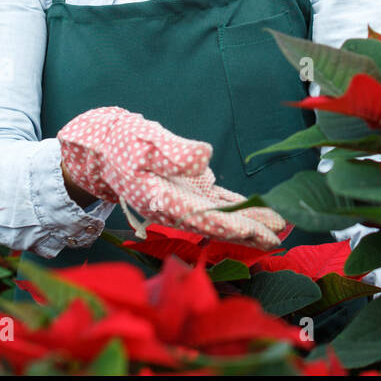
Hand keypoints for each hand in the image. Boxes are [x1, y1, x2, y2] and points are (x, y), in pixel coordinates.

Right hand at [57, 106, 288, 246]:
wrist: (101, 147)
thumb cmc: (118, 143)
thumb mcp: (142, 142)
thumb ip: (174, 153)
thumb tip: (206, 159)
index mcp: (162, 201)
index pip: (205, 219)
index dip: (234, 227)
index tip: (259, 234)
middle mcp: (175, 207)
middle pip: (218, 223)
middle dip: (249, 231)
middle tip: (279, 238)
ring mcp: (184, 199)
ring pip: (221, 214)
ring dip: (249, 220)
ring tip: (279, 224)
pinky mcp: (189, 189)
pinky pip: (217, 202)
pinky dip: (238, 206)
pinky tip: (259, 210)